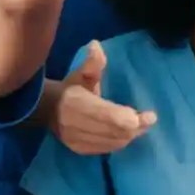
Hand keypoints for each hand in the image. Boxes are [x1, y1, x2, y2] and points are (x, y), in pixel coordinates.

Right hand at [51, 41, 156, 155]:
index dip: (130, 118)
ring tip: (139, 126)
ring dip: (129, 135)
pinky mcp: (79, 149)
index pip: (108, 116)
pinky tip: (125, 134)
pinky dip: (119, 142)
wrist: (46, 109)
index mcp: (77, 103)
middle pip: (115, 132)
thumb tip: (96, 45)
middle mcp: (76, 124)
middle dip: (136, 127)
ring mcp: (77, 140)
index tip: (148, 115)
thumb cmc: (70, 88)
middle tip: (149, 119)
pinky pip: (107, 149)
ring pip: (113, 142)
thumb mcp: (81, 73)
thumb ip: (92, 62)